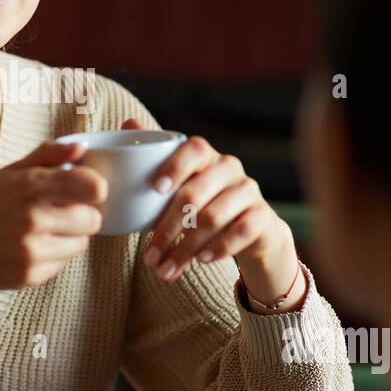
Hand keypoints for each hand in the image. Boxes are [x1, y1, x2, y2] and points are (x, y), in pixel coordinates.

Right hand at [0, 139, 108, 291]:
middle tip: (59, 211)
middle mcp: (31, 219)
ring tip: (39, 230)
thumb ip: (48, 155)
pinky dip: (52, 256)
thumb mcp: (9, 172)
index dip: (95, 188)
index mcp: (29, 185)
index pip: (92, 187)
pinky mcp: (28, 275)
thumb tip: (81, 148)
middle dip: (81, 214)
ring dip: (68, 236)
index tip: (85, 189)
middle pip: (93, 219)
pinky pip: (62, 264)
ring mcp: (30, 251)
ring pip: (81, 243)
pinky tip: (27, 248)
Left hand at [121, 118, 304, 309]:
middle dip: (167, 229)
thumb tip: (127, 121)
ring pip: (213, 217)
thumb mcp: (178, 183)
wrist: (250, 228)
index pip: (194, 149)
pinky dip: (219, 248)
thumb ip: (154, 158)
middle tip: (148, 256)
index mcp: (205, 156)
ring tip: (166, 269)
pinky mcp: (263, 215)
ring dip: (186, 248)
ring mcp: (248, 190)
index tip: (155, 188)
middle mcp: (229, 168)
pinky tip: (201, 261)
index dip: (175, 166)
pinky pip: (241, 231)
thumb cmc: (202, 201)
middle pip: (195, 193)